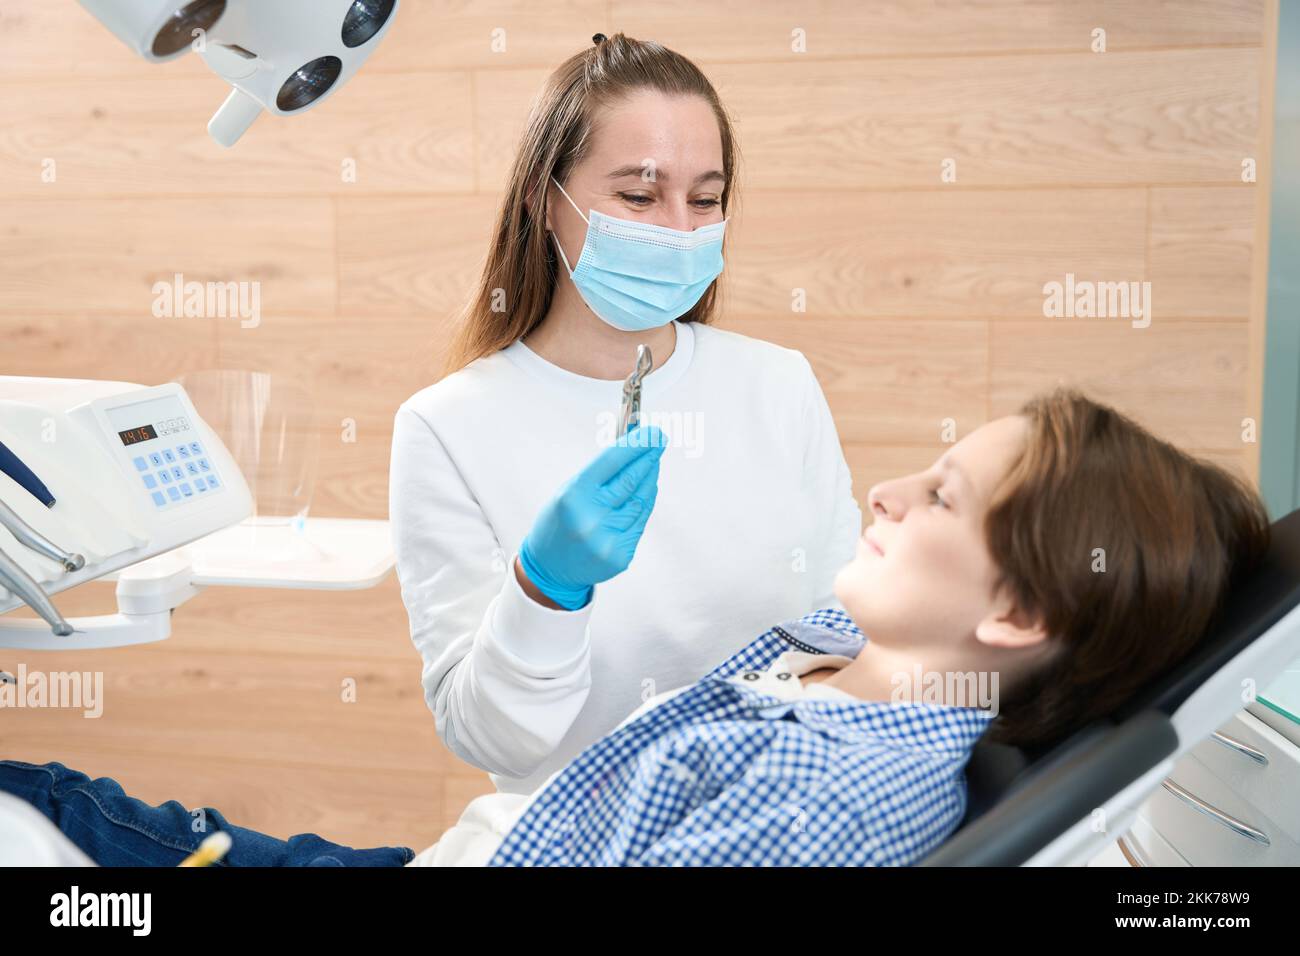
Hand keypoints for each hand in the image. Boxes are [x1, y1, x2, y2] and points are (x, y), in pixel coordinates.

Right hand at [518, 425, 666, 608]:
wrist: (549, 568)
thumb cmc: (559, 522)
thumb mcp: (568, 491)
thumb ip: (599, 473)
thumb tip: (631, 449)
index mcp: (573, 497)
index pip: (612, 461)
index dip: (635, 444)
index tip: (651, 431)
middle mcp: (591, 518)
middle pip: (630, 479)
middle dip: (648, 456)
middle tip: (659, 440)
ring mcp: (607, 540)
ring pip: (640, 500)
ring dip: (649, 478)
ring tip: (652, 463)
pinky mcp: (620, 556)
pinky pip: (640, 521)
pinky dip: (645, 502)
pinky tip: (646, 489)